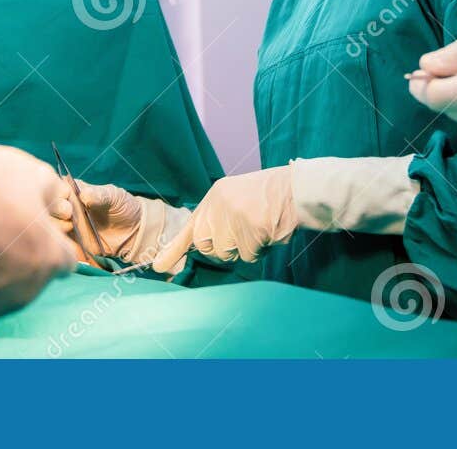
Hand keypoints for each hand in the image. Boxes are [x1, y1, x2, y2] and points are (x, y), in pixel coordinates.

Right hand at [51, 181, 184, 264]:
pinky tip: (70, 242)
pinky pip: (60, 245)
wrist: (135, 232)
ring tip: (70, 227)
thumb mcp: (114, 197)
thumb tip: (84, 196)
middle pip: (48, 207)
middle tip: (68, 214)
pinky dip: (62, 244)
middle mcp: (67, 208)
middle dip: (54, 210)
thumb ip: (100, 195)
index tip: (66, 200)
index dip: (56, 193)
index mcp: (74, 192)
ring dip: (56, 227)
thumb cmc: (124, 207)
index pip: (55, 188)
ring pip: (50, 226)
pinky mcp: (72, 244)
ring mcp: (67, 226)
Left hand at [152, 168, 295, 273]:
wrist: (297, 190)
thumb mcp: (235, 201)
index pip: (190, 227)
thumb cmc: (268, 199)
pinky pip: (249, 255)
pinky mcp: (251, 228)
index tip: (159, 266)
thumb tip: (198, 247)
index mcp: (215, 196)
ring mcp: (235, 216)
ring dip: (244, 249)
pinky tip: (268, 231)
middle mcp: (220, 204)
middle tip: (244, 234)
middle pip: (207, 246)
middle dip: (224, 249)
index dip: (174, 250)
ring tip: (259, 228)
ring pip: (228, 253)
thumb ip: (215, 222)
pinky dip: (260, 250)